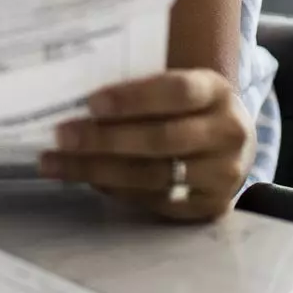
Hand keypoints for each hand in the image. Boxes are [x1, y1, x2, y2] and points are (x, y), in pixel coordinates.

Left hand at [39, 69, 253, 221]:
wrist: (234, 147)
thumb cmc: (192, 109)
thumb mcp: (182, 86)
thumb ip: (143, 88)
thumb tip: (78, 99)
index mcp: (217, 92)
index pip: (176, 92)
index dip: (132, 98)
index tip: (90, 103)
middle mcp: (227, 134)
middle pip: (161, 139)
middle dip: (104, 139)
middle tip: (62, 136)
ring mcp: (223, 176)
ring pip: (153, 176)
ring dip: (99, 170)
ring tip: (57, 163)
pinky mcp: (211, 207)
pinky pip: (155, 201)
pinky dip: (117, 190)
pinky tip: (88, 179)